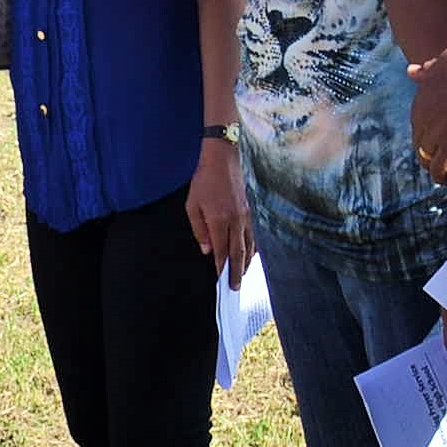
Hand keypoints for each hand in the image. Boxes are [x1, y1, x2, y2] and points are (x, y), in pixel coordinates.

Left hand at [187, 135, 253, 278]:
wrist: (223, 159)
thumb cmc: (204, 181)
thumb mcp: (192, 206)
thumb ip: (199, 230)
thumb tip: (207, 250)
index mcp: (219, 220)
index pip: (221, 251)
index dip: (221, 267)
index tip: (221, 281)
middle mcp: (236, 220)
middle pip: (238, 252)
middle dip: (237, 272)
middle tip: (236, 287)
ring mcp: (246, 215)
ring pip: (249, 245)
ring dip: (246, 262)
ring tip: (242, 274)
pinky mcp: (250, 210)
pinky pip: (254, 234)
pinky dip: (253, 248)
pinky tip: (250, 254)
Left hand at [408, 37, 446, 182]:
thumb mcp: (446, 60)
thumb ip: (428, 70)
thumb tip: (412, 72)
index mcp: (422, 100)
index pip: (418, 128)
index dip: (428, 137)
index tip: (438, 142)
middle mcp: (425, 116)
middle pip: (421, 146)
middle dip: (429, 154)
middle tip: (441, 161)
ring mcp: (440, 130)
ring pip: (429, 159)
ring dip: (436, 167)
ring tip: (444, 173)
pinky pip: (444, 165)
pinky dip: (445, 172)